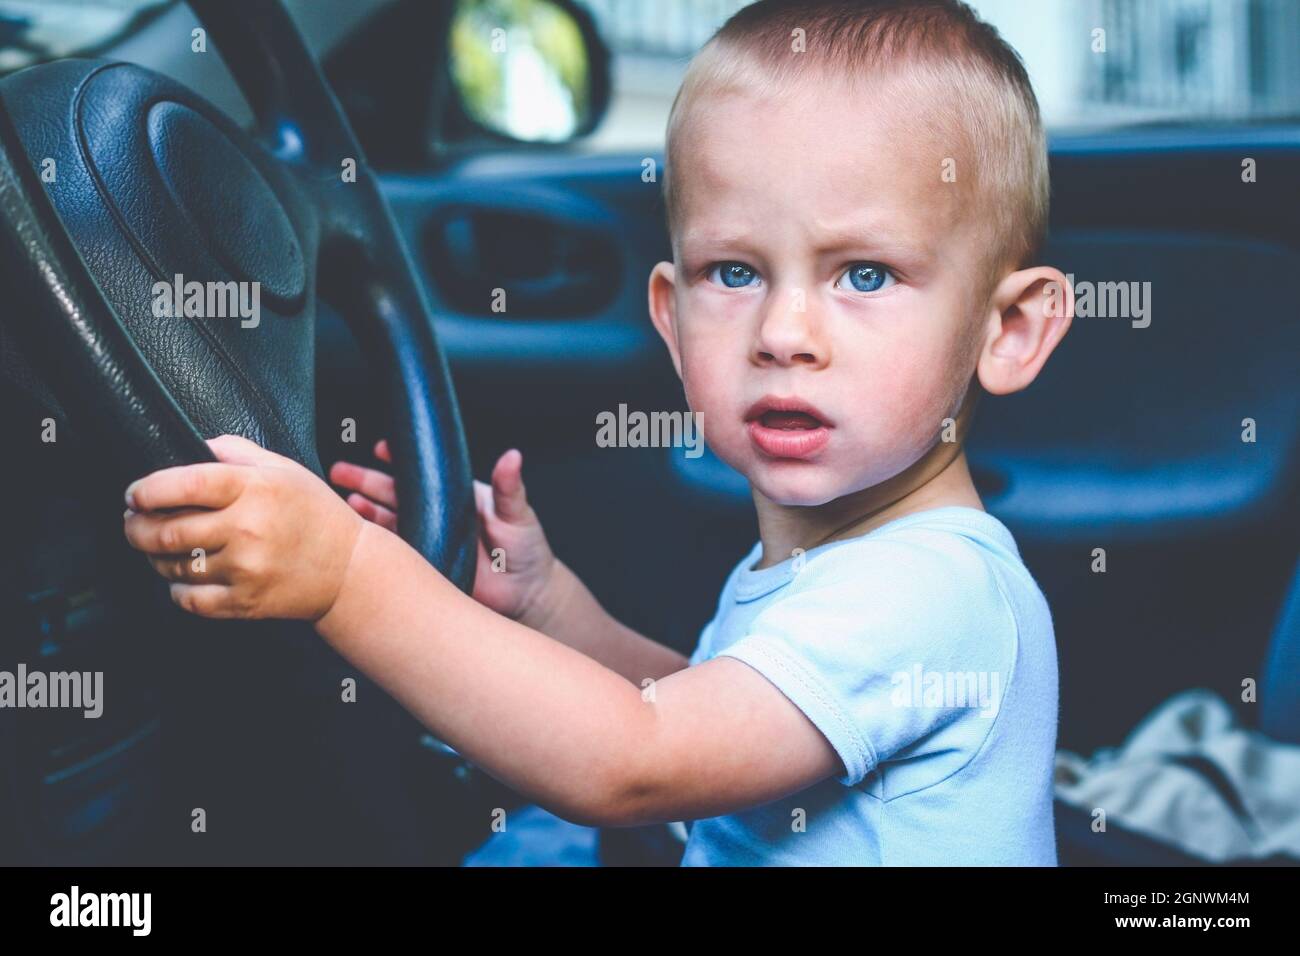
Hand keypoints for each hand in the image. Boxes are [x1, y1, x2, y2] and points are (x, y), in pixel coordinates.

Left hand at [123, 434, 364, 620]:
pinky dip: (177, 590)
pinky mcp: (244, 601)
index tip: (135, 494)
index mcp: (254, 489)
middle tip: (133, 523)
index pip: (184, 484)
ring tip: (162, 549)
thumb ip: (235, 451)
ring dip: (156, 558)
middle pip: (166, 531)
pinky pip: (188, 600)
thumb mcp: (283, 468)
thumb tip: (193, 446)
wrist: (349, 568)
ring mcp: (245, 569)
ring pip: (172, 567)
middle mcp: (246, 529)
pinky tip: (185, 577)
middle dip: (136, 528)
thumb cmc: (314, 514)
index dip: (147, 490)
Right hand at [332, 442, 559, 623]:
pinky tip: (357, 539)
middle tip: (339, 470)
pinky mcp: (422, 568)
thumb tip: (512, 456)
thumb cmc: (527, 550)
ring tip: (344, 502)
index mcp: (454, 496)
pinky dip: (374, 545)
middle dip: (365, 480)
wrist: (527, 595)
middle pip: (393, 493)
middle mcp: (435, 515)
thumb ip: (510, 487)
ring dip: (363, 511)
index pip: (422, 472)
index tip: (381, 448)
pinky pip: (393, 554)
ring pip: (386, 521)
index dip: (400, 458)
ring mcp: (426, 540)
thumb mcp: (518, 514)